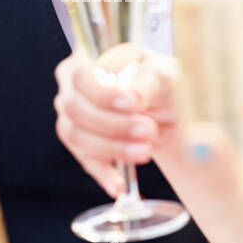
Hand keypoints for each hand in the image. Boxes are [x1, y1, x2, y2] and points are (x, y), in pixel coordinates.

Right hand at [53, 43, 180, 196]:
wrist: (170, 112)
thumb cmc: (162, 82)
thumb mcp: (163, 74)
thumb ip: (148, 80)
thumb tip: (134, 95)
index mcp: (87, 59)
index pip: (80, 75)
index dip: (103, 93)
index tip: (134, 103)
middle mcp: (71, 87)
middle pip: (75, 109)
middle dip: (113, 124)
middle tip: (149, 130)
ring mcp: (71, 117)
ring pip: (77, 137)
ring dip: (113, 148)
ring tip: (146, 151)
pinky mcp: (81, 144)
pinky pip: (85, 161)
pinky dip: (104, 173)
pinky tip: (119, 184)